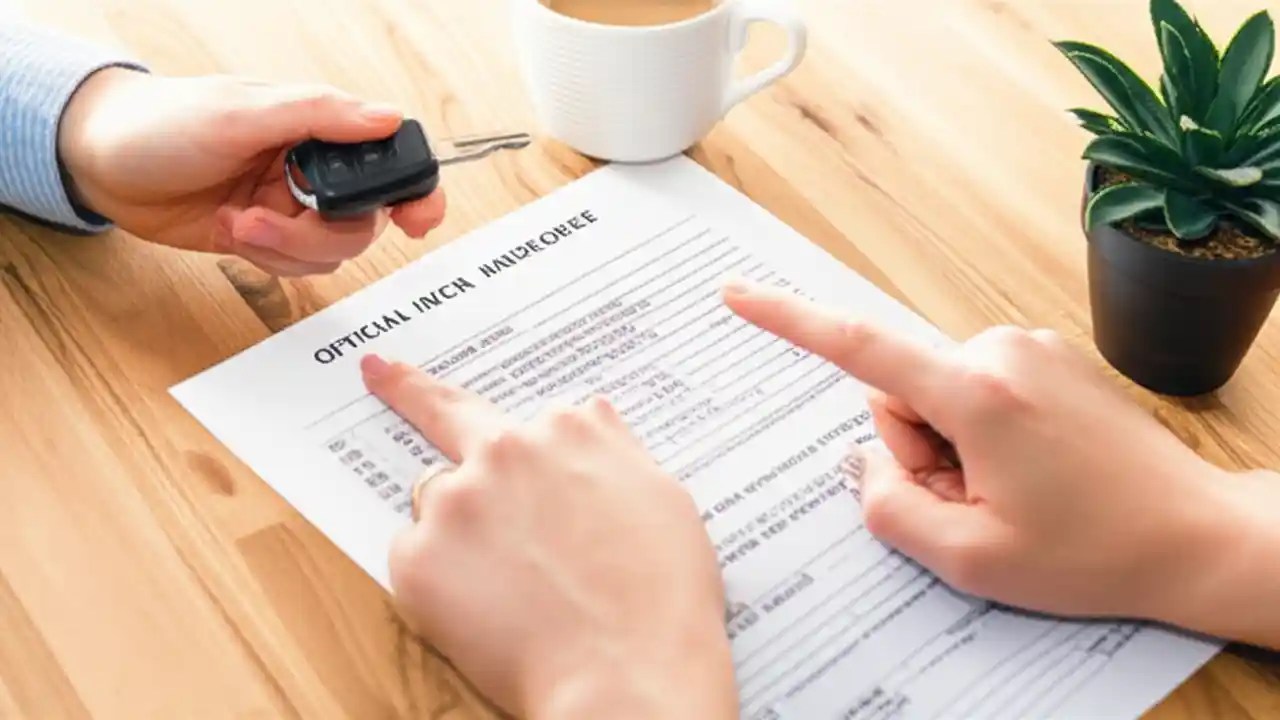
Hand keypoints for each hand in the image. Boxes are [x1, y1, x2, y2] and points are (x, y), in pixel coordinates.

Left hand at [58, 68, 446, 275]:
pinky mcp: (265, 235)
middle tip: (270, 216)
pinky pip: (295, 265)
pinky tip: (231, 229)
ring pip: (330, 252)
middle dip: (319, 232)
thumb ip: (318, 114)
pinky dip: (267, 257)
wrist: (98, 160)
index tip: (416, 221)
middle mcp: (311, 167)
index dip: (415, 193)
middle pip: (363, 222)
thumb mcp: (242, 111)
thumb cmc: (162, 121)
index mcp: (318, 126)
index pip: (389, 158)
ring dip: (286, 247)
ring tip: (239, 222)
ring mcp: (290, 205)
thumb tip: (386, 117)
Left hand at [361, 356, 736, 718]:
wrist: (627, 675)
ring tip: (511, 588)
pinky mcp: (417, 559)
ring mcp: (456, 502)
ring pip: (438, 503)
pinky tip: (487, 613)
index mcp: (566, 433)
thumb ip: (615, 450)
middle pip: (449, 417)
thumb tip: (592, 417)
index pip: (526, 417)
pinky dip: (440, 583)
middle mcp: (505, 452)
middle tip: (378, 372)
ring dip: (459, 531)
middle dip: (408, 388)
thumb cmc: (661, 599)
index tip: (465, 398)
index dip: (517, 434)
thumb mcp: (663, 499)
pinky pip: (416, 559)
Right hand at [724, 280, 1279, 647]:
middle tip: (976, 500)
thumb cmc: (1095, 552)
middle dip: (917, 450)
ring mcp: (1030, 349)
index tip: (738, 296)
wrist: (1194, 536)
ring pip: (936, 393)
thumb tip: (871, 463)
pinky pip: (976, 387)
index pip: (859, 348)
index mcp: (976, 393)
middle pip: (899, 393)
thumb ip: (891, 508)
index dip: (789, 321)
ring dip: (952, 445)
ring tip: (1013, 490)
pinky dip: (982, 430)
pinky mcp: (1048, 358)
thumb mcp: (971, 558)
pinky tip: (1032, 470)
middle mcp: (1001, 350)